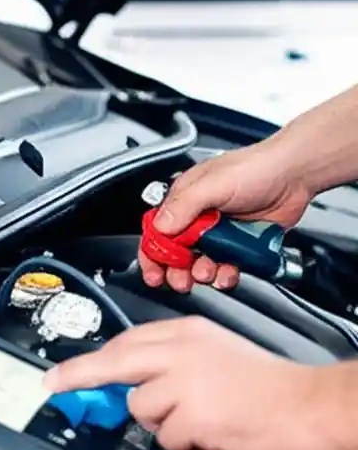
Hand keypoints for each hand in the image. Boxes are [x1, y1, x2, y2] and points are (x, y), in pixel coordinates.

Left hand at [43, 317, 352, 449]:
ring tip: (200, 420)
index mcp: (187, 333)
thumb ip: (171, 363)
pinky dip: (184, 444)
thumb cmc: (269, 386)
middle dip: (77, 375)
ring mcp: (185, 382)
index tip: (62, 371)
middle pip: (113, 361)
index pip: (125, 342)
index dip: (91, 360)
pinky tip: (210, 433)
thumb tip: (132, 382)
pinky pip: (166, 438)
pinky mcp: (192, 415)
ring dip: (162, 424)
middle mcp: (181, 351)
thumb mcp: (215, 355)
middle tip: (52, 384)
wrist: (308, 406)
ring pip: (140, 409)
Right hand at [143, 139, 314, 292]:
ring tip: (206, 273)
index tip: (153, 272)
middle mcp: (199, 218)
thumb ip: (183, 206)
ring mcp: (219, 232)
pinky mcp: (239, 244)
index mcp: (185, 201)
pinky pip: (226, 266)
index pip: (157, 231)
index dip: (152, 253)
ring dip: (201, 273)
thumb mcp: (212, 184)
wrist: (296, 175)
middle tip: (180, 281)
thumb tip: (160, 226)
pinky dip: (225, 275)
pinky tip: (227, 274)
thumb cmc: (256, 168)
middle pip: (176, 253)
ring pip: (200, 262)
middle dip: (175, 270)